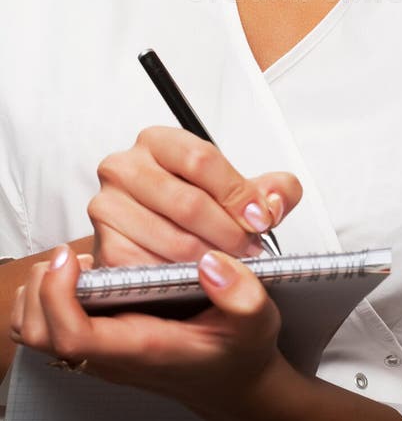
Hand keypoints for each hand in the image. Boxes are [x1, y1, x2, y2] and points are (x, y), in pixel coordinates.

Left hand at [10, 244, 287, 420]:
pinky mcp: (105, 342)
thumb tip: (211, 263)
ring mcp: (106, 350)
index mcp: (144, 347)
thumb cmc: (242, 350)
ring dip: (42, 295)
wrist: (237, 382)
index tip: (71, 258)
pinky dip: (53, 299)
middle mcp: (115, 353)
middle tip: (66, 257)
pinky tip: (85, 274)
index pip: (74, 335)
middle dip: (40, 292)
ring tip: (72, 264)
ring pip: (40, 332)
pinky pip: (54, 326)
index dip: (58, 295)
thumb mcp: (257, 320)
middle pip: (40, 335)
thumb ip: (242, 294)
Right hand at [88, 125, 301, 265]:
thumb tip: (275, 202)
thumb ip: (271, 190)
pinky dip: (183, 278)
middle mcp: (124, 167)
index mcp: (158, 141)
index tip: (261, 219)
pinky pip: (153, 268)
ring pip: (174, 240)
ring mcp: (108, 207)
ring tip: (234, 264)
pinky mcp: (106, 247)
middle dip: (229, 233)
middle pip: (188, 202)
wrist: (159, 240)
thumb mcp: (239, 192)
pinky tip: (202, 278)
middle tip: (251, 249)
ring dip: (212, 259)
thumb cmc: (197, 207)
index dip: (237, 192)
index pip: (201, 159)